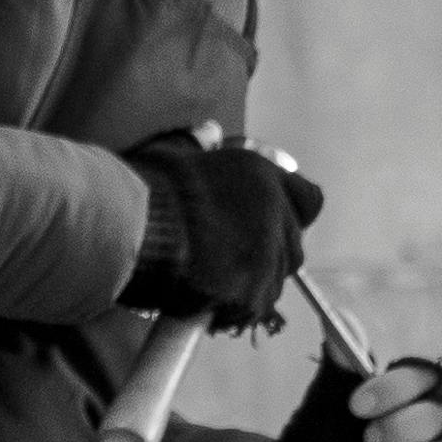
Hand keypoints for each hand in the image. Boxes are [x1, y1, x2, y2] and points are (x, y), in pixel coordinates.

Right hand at [129, 138, 323, 330]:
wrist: (131, 228)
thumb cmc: (145, 191)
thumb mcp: (185, 156)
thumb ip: (210, 156)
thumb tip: (209, 130)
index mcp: (263, 174)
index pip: (309, 201)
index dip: (291, 219)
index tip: (270, 232)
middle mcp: (274, 211)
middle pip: (292, 250)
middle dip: (267, 262)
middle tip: (230, 268)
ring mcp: (265, 253)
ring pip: (274, 283)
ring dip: (248, 289)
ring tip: (210, 287)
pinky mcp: (251, 290)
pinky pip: (252, 309)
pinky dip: (233, 310)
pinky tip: (205, 303)